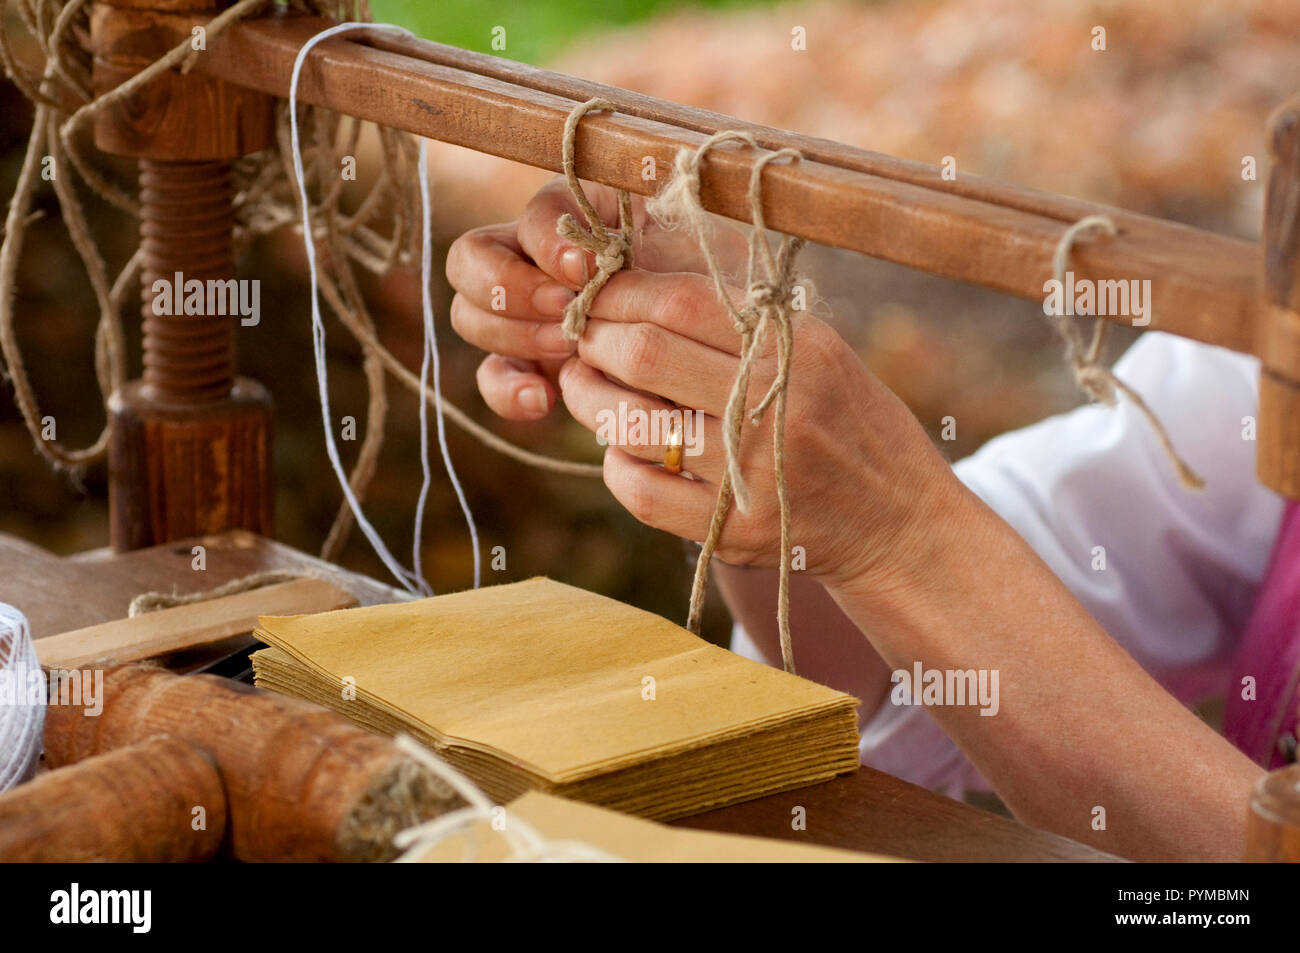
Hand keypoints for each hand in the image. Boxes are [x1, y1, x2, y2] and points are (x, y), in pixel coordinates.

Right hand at [446, 176, 745, 420]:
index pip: (527, 217)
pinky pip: (496, 378)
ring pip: (470, 317)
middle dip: (511, 289)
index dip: (545, 241)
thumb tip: (589, 253)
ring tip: (565, 350)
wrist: (726, 348)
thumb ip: (641, 228)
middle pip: (471, 262)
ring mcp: (526, 315)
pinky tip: (544, 401)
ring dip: (512, 334)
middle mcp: (535, 259)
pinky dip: (509, 391)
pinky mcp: (531, 367)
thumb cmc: (713, 281)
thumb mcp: (688, 242)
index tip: (582, 269)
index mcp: (573, 215)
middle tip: (564, 310)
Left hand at [557, 269, 962, 592]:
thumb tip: (641, 290)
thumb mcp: (821, 353)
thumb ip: (744, 323)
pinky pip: (642, 493)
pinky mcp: (734, 530)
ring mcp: (752, 473)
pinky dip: (614, 466)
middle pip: (644, 354)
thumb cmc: (851, 423)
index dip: (619, 293)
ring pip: (631, 424)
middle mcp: (774, 405)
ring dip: (588, 401)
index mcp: (797, 348)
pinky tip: (619, 452)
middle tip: (580, 342)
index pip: (680, 300)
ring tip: (584, 389)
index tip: (595, 296)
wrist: (900, 523)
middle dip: (593, 342)